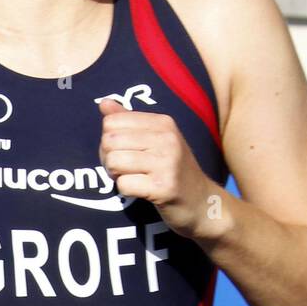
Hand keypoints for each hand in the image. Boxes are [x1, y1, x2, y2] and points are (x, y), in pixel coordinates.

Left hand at [97, 98, 214, 237]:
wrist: (202, 202)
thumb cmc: (173, 170)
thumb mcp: (156, 140)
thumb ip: (128, 121)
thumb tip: (104, 102)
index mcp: (163, 123)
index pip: (112, 122)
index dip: (109, 139)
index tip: (123, 151)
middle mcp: (167, 139)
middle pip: (109, 141)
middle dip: (108, 158)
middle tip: (124, 169)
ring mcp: (167, 163)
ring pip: (114, 162)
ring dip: (116, 175)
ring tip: (132, 178)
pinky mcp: (163, 187)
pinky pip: (124, 184)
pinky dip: (126, 190)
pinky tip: (141, 191)